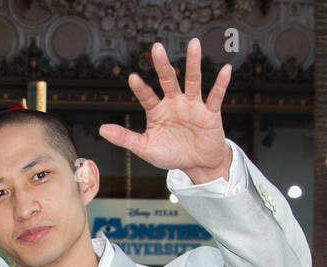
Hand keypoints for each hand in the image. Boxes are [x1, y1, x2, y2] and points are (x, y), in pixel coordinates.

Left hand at [99, 38, 232, 183]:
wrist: (197, 163)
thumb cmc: (171, 154)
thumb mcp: (145, 148)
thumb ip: (125, 138)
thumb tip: (101, 129)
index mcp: (158, 111)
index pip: (147, 96)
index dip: (140, 88)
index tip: (132, 77)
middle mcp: (175, 104)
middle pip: (169, 80)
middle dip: (163, 65)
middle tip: (156, 47)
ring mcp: (193, 106)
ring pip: (193, 81)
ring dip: (193, 63)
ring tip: (193, 44)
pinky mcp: (210, 113)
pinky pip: (215, 96)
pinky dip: (221, 84)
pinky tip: (225, 69)